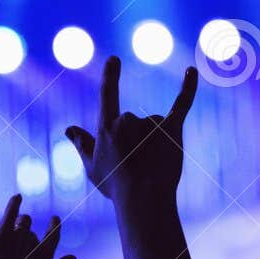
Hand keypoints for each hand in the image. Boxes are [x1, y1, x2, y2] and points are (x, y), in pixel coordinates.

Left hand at [0, 194, 74, 258]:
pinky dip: (15, 202)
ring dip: (18, 226)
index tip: (54, 218)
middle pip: (30, 231)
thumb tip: (74, 256)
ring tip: (6, 243)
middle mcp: (34, 243)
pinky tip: (17, 197)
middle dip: (23, 236)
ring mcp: (19, 236)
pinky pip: (12, 211)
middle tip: (11, 251)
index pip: (53, 234)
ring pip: (23, 222)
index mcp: (45, 255)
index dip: (54, 225)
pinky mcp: (3, 231)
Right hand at [65, 57, 197, 207]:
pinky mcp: (172, 129)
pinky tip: (190, 71)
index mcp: (107, 127)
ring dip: (156, 142)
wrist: (144, 199)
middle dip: (137, 143)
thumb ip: (81, 144)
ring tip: (153, 166)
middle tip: (136, 168)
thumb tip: (69, 129)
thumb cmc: (116, 186)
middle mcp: (128, 120)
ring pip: (155, 126)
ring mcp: (150, 124)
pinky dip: (188, 86)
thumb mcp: (92, 167)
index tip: (114, 59)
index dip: (111, 76)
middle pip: (134, 123)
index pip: (107, 94)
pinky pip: (181, 103)